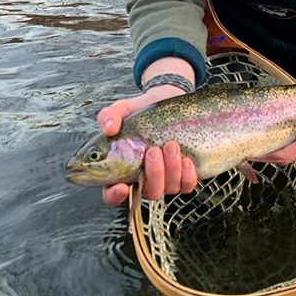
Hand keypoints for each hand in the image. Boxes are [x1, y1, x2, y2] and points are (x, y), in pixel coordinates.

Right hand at [96, 84, 197, 205]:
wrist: (175, 98)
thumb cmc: (147, 109)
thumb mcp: (125, 108)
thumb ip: (110, 115)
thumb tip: (108, 129)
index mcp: (124, 167)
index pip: (113, 193)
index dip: (114, 196)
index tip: (122, 187)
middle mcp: (145, 177)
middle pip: (148, 193)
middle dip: (153, 174)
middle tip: (154, 150)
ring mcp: (167, 178)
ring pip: (168, 189)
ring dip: (171, 169)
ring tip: (171, 145)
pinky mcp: (186, 174)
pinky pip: (187, 185)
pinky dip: (187, 175)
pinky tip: (186, 158)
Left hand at [256, 83, 295, 164]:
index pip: (285, 156)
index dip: (266, 157)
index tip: (249, 154)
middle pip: (284, 157)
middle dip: (265, 157)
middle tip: (244, 151)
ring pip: (290, 152)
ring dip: (273, 151)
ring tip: (255, 143)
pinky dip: (283, 143)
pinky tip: (276, 133)